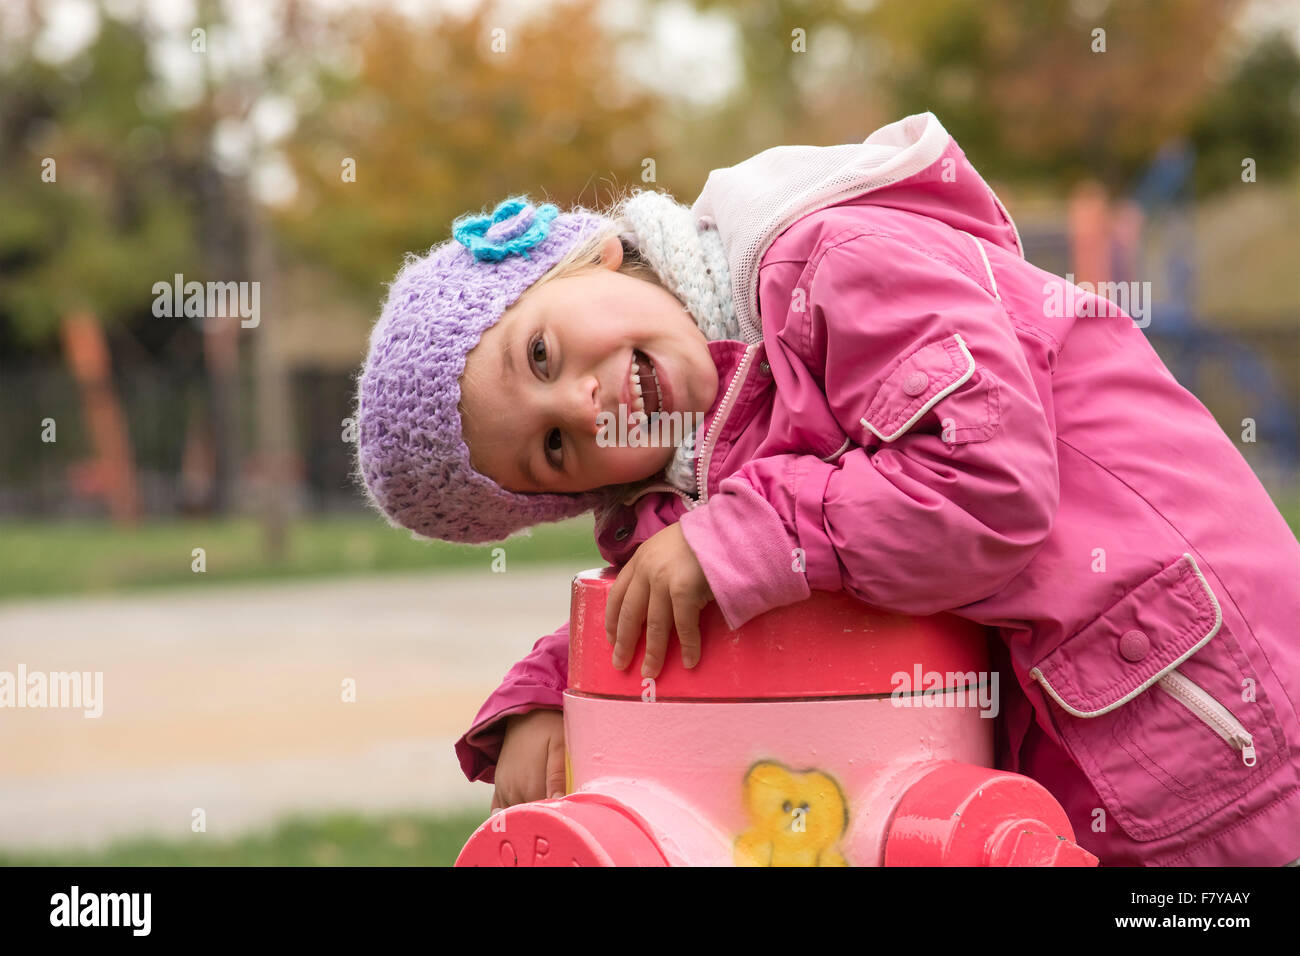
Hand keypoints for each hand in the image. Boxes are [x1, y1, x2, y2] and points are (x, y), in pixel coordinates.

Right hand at [491, 709, 565, 810]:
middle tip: (559, 816)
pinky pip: (500, 810)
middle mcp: (512, 791)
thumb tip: (556, 801)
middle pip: (528, 819)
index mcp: (530, 785)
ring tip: (545, 812)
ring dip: (528, 818)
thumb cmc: (550, 727)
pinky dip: (511, 815)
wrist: (526, 712)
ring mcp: (503, 789)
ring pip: (514, 817)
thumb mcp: (560, 746)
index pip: (542, 818)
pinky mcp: (499, 785)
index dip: (555, 820)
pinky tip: (524, 814)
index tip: (566, 817)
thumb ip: (558, 775)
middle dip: (543, 820)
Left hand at [604, 523, 713, 678]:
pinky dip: (688, 646)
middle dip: (624, 643)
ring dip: (653, 653)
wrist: (727, 527)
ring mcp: (664, 580)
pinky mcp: (684, 589)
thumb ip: (657, 567)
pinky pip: (684, 626)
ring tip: (650, 672)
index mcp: (640, 559)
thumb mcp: (669, 547)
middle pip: (630, 614)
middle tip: (620, 664)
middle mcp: (647, 570)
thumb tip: (654, 599)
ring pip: (654, 625)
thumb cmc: (703, 539)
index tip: (611, 639)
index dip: (612, 620)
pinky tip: (689, 662)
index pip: (617, 594)